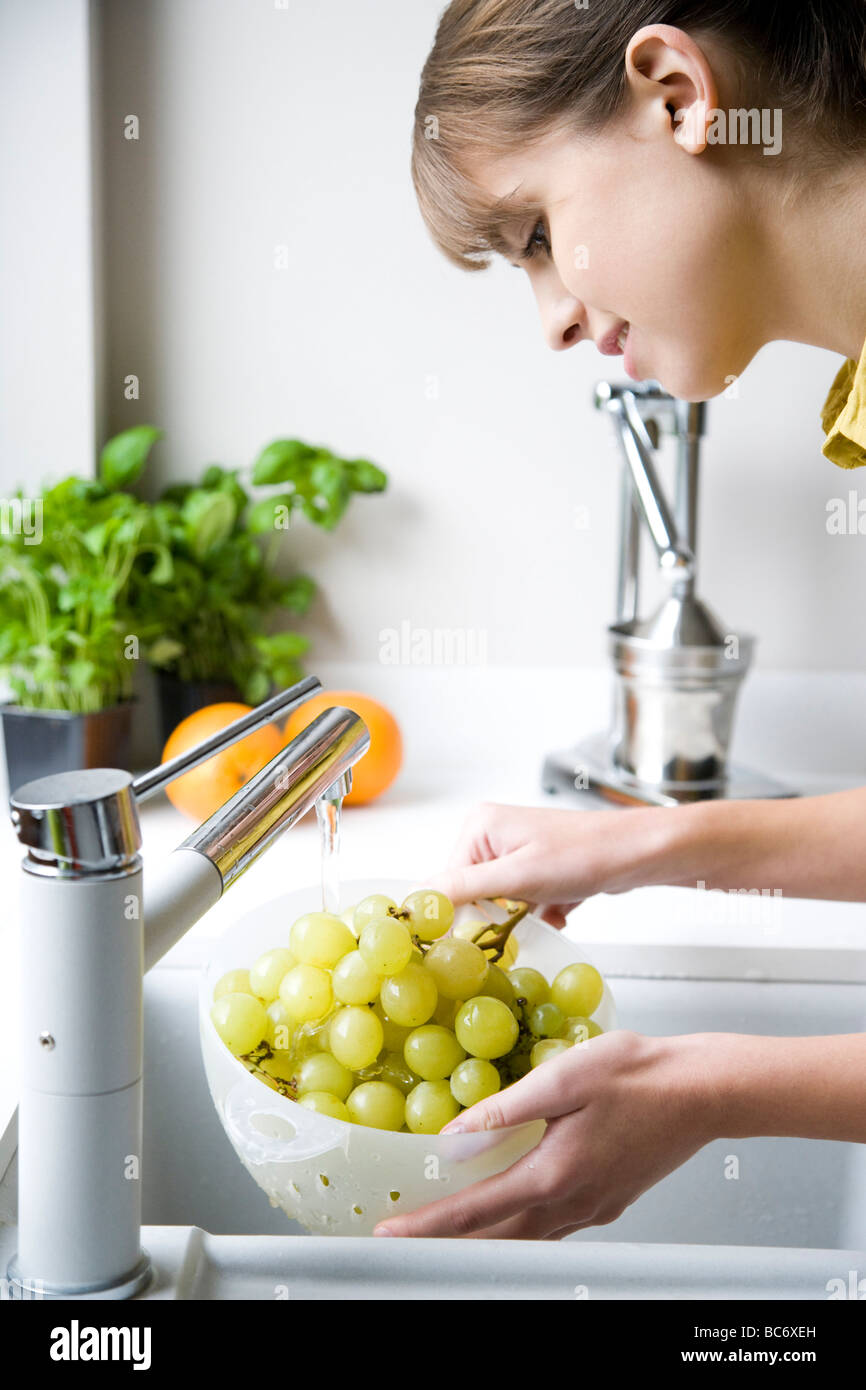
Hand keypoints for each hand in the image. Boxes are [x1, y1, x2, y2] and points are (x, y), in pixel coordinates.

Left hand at [373, 1031, 716, 1238]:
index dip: (428, 1225)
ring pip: (526, 1238)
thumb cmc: (641, 1074)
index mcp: (554, 1173)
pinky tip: (512, 1207)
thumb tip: (456, 1136)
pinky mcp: (610, 1200)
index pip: (475, 1211)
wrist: (702, 1090)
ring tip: (447, 1225)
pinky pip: (553, 1226)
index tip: (390, 1234)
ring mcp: (594, 1206)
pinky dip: (520, 1226)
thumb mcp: (564, 1076)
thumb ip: (506, 1109)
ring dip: (484, 1237)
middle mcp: (573, 1201)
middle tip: (407, 1235)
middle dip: (448, 1240)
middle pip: (497, 1238)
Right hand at [423, 801, 650, 927]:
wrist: (638, 852)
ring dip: (519, 920)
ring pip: (499, 903)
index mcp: (478, 827)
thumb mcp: (517, 877)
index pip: (445, 883)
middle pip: (471, 895)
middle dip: (493, 919)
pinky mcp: (537, 867)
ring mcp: (516, 850)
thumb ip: (463, 889)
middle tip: (515, 933)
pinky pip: (522, 903)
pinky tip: (560, 911)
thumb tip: (416, 904)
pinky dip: (539, 915)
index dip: (454, 917)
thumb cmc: (582, 856)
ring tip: (544, 915)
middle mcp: (492, 834)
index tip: (465, 948)